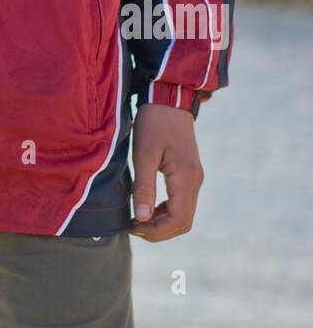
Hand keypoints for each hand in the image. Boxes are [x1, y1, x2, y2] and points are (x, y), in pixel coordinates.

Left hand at [129, 103, 203, 241]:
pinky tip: (148, 206)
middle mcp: (195, 180)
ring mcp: (195, 176)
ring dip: (163, 222)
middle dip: (159, 231)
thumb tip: (140, 218)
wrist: (169, 97)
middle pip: (184, 222)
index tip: (132, 227)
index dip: (156, 231)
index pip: (178, 220)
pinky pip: (182, 201)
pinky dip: (166, 210)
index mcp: (185, 177)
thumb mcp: (143, 153)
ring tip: (137, 219)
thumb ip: (144, 186)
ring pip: (184, 214)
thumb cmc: (153, 122)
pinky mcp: (189, 172)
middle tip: (133, 227)